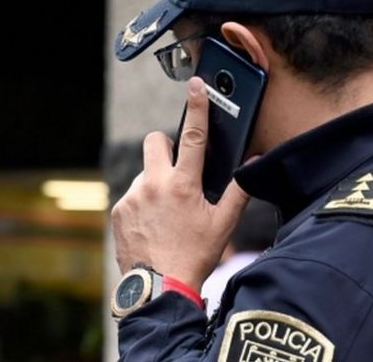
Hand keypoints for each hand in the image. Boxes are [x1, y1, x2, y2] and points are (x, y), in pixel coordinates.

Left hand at [110, 76, 250, 291]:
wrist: (159, 287)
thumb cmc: (194, 256)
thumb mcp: (222, 225)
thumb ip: (238, 191)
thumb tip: (252, 164)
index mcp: (183, 185)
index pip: (194, 137)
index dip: (197, 108)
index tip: (196, 86)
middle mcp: (154, 184)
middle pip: (156, 141)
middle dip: (167, 145)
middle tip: (179, 167)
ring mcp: (133, 196)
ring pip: (146, 173)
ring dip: (157, 183)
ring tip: (168, 213)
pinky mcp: (119, 209)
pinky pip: (133, 194)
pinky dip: (143, 203)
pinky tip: (153, 225)